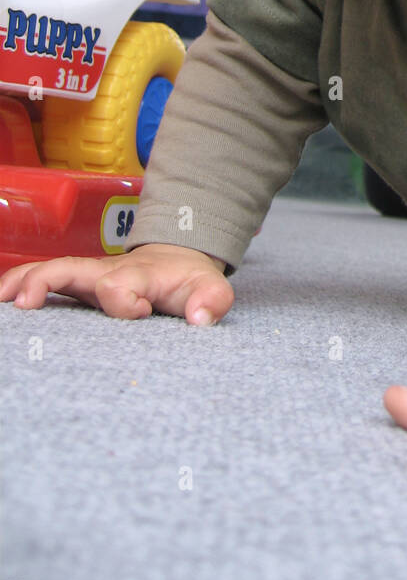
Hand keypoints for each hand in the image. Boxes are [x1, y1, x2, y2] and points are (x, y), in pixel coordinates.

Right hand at [0, 245, 232, 325]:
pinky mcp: (77, 287)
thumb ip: (211, 301)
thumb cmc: (188, 280)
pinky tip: (3, 302)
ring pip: (51, 271)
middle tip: (25, 304)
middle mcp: (106, 272)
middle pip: (71, 268)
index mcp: (138, 275)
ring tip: (3, 302)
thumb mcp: (211, 288)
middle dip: (47, 281)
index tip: (142, 312)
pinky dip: (20, 286)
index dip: (124, 301)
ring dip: (24, 283)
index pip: (119, 285)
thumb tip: (200, 319)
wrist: (178, 260)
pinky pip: (44, 279)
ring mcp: (87, 278)